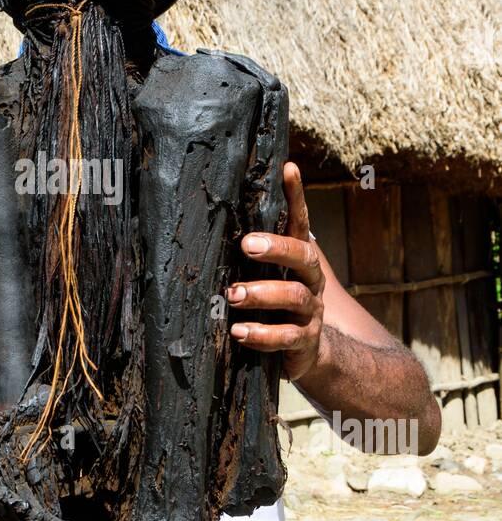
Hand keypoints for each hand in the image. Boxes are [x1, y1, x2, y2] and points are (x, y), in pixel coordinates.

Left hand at [227, 162, 324, 381]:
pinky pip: (286, 337)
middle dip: (276, 248)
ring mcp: (311, 312)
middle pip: (303, 256)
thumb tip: (210, 220)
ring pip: (293, 297)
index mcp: (301, 260)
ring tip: (233, 295)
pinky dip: (262, 334)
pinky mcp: (305, 341)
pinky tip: (239, 332)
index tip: (288, 168)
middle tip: (246, 245)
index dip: (296, 196)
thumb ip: (254, 254)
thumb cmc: (277, 306)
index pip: (300, 222)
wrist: (310, 352)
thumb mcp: (269, 276)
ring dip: (262, 294)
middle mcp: (311, 281)